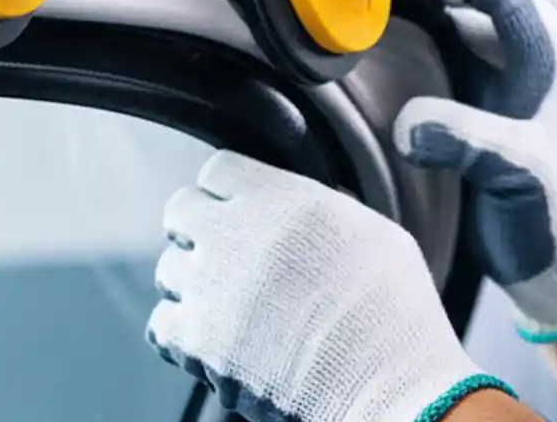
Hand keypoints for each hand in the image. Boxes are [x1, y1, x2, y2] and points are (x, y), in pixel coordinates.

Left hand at [145, 150, 513, 421]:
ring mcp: (210, 287)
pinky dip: (181, 334)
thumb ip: (320, 208)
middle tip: (225, 258)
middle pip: (180, 212)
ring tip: (228, 308)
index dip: (228, 192)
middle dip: (199, 232)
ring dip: (192, 285)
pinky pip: (162, 325)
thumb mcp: (372, 232)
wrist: (388, 387)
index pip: (217, 170)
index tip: (238, 211)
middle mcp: (235, 235)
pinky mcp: (198, 340)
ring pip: (168, 270)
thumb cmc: (395, 314)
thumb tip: (298, 205)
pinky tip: (211, 342)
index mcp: (279, 198)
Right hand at [396, 0, 556, 341]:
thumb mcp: (520, 174)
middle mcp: (536, 62)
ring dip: (423, 8)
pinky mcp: (488, 109)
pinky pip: (451, 60)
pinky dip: (420, 43)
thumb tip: (409, 122)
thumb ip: (466, 139)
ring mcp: (512, 84)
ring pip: (463, 27)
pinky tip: (384, 39)